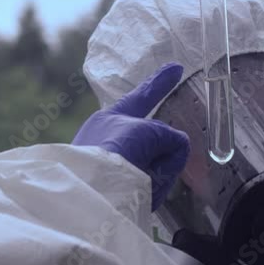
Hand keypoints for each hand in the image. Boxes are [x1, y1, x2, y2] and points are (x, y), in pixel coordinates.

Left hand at [73, 63, 189, 210]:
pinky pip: (150, 188)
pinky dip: (151, 191)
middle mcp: (111, 137)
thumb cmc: (113, 153)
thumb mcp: (148, 133)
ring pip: (159, 166)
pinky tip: (141, 197)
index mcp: (112, 117)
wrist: (87, 194)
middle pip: (157, 140)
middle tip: (153, 170)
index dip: (161, 82)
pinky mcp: (117, 189)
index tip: (175, 68)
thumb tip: (172, 152)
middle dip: (164, 155)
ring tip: (141, 182)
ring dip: (160, 174)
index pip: (144, 94)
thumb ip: (169, 137)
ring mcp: (113, 164)